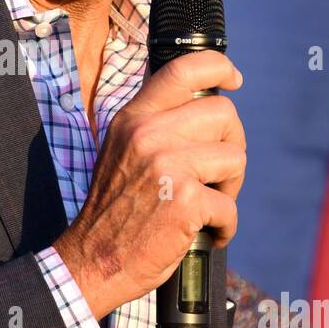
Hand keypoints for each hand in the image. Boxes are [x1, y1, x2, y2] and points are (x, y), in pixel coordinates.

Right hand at [53, 50, 245, 319]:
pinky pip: (230, 206)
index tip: (234, 81)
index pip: (183, 70)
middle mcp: (149, 134)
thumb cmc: (114, 211)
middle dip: (233, 145)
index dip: (219, 68)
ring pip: (235, 158)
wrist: (93, 260)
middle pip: (224, 114)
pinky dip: (226, 226)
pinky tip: (210, 233)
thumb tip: (207, 110)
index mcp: (134, 118)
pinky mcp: (185, 200)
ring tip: (211, 205)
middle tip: (220, 174)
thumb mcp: (122, 152)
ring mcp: (167, 165)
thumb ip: (155, 127)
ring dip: (232, 187)